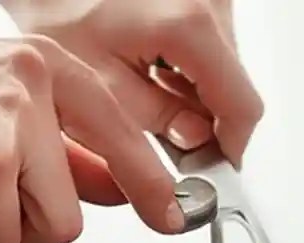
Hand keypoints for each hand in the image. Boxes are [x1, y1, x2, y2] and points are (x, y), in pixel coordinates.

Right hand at [0, 35, 185, 242]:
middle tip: (167, 226)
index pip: (120, 125)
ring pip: (60, 223)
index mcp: (43, 63)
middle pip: (110, 179)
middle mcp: (37, 77)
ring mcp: (16, 113)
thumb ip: (56, 148)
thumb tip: (116, 188)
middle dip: (138, 206)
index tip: (174, 209)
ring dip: (12, 229)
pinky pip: (7, 234)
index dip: (153, 176)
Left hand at [4, 0, 263, 166]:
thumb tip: (195, 143)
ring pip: (226, 71)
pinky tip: (153, 66)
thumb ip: (156, 120)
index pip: (242, 106)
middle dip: (205, 119)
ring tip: (148, 87)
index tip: (213, 166)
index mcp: (190, 25)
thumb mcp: (101, 83)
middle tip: (163, 131)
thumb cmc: (60, 6)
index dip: (231, 145)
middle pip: (235, 88)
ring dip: (194, 93)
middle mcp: (211, 3)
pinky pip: (214, 49)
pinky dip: (188, 69)